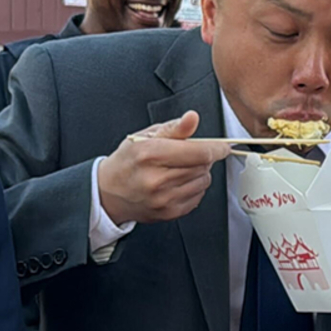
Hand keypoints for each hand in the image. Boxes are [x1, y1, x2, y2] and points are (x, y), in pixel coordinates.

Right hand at [98, 111, 229, 224]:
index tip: (222, 147)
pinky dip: (194, 188)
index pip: (199, 152)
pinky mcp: (169, 213)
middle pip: (203, 166)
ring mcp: (163, 199)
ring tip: (179, 169)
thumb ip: (174, 128)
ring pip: (203, 182)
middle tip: (187, 155)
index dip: (216, 148)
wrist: (109, 192)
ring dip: (199, 173)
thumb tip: (192, 118)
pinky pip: (198, 197)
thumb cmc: (128, 161)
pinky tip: (177, 183)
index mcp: (150, 154)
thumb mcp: (145, 137)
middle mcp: (156, 179)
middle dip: (203, 158)